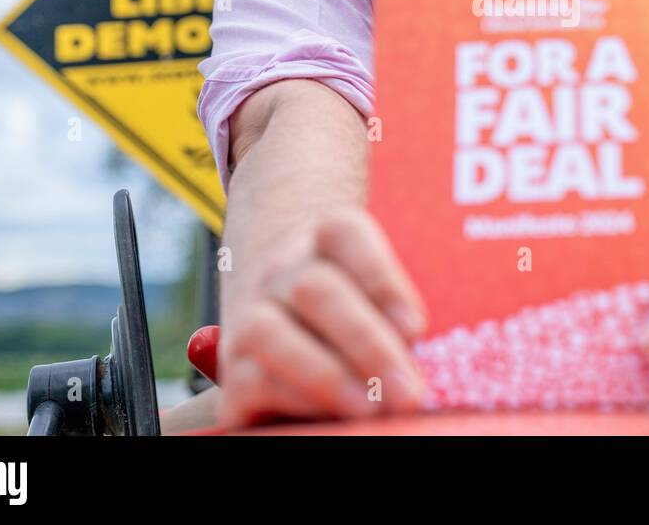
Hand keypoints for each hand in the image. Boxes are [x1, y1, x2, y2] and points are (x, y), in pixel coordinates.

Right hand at [216, 208, 428, 427]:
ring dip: (327, 374)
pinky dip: (296, 398)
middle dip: (365, 343)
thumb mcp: (378, 300)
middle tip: (407, 391)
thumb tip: (408, 373)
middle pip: (314, 289)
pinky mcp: (232, 370)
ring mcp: (248, 316)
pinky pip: (252, 380)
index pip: (342, 233)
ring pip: (267, 331)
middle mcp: (280, 270)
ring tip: (371, 409)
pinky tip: (334, 415)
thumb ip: (396, 323)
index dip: (379, 279)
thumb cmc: (354, 312)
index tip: (415, 330)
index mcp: (323, 238)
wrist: (284, 319)